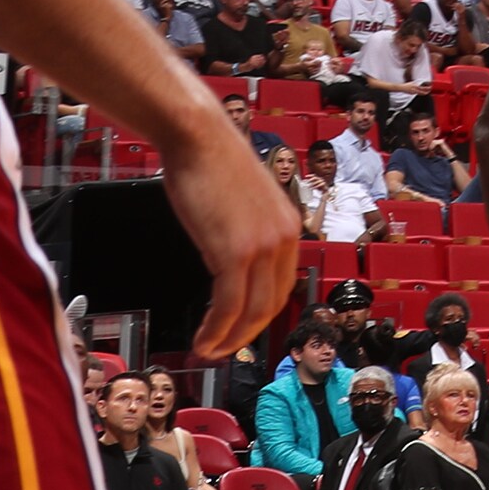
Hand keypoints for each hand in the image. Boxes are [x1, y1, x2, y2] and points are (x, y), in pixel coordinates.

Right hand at [163, 114, 304, 360]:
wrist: (199, 138)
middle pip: (271, 304)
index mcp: (288, 228)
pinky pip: (230, 305)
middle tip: (223, 349)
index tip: (240, 330)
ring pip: (252, 311)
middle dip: (246, 334)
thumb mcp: (241, 204)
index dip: (260, 314)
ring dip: (230, 339)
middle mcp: (284, 239)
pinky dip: (217, 329)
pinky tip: (204, 338)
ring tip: (209, 351)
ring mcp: (263, 246)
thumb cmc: (212, 164)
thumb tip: (229, 261)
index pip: (281, 285)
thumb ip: (244, 233)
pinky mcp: (236, 251)